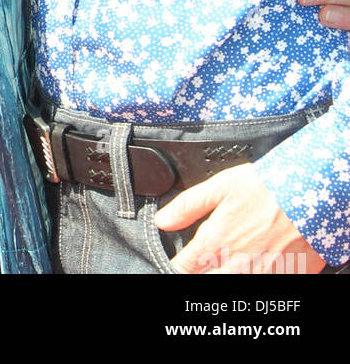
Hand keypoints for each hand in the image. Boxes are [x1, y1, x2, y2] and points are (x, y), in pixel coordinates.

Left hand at [154, 163, 325, 273]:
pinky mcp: (283, 281)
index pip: (183, 268)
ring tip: (234, 257)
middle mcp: (234, 267)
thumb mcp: (220, 187)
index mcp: (214, 244)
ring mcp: (259, 277)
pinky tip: (258, 262)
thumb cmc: (267, 188)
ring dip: (225, 274)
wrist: (312, 197)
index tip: (185, 256)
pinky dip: (255, 276)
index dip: (181, 262)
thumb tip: (162, 221)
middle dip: (202, 271)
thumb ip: (187, 206)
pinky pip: (261, 288)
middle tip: (210, 256)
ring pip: (230, 286)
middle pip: (205, 281)